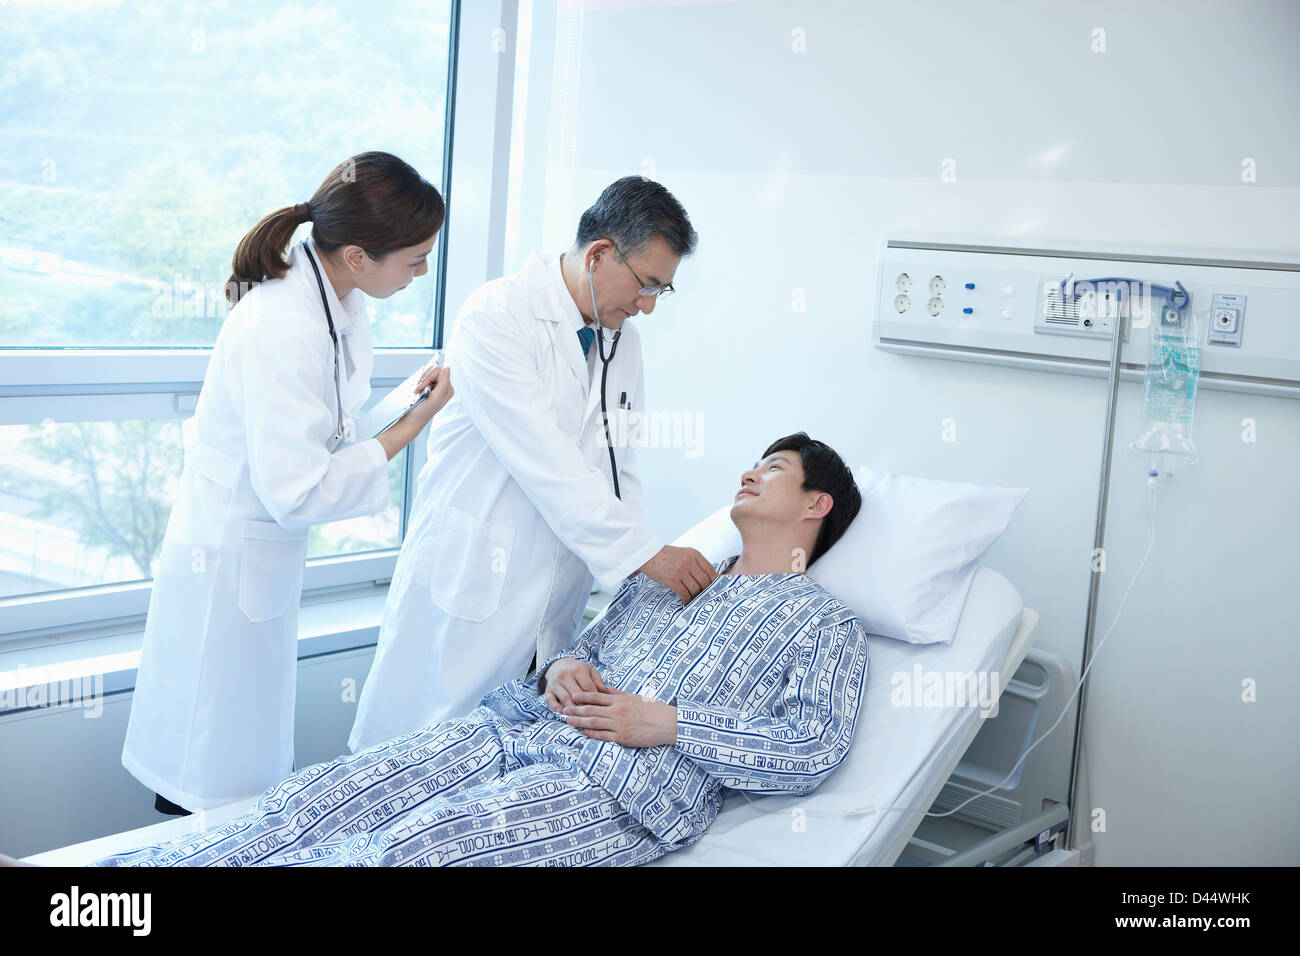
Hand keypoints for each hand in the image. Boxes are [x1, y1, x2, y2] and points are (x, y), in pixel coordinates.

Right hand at [407, 365, 452, 428]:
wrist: (413, 418)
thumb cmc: (424, 411)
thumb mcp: (436, 397)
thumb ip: (444, 383)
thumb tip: (447, 368)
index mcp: (448, 388)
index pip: (438, 371)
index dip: (428, 377)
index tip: (422, 387)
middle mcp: (443, 386)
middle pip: (433, 370)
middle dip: (423, 379)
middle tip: (418, 390)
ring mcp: (435, 385)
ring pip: (427, 372)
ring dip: (420, 381)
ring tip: (417, 391)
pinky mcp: (428, 386)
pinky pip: (423, 377)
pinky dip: (418, 382)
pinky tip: (416, 391)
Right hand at [543, 657, 607, 711]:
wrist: (559, 664)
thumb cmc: (578, 670)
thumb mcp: (589, 670)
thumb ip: (597, 680)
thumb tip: (604, 691)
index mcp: (578, 670)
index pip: (587, 687)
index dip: (594, 698)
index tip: (600, 707)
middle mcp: (565, 675)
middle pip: (576, 694)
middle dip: (584, 706)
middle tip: (592, 716)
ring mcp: (555, 683)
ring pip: (565, 699)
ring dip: (573, 709)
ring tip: (580, 718)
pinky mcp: (548, 690)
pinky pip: (550, 701)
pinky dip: (556, 708)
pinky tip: (564, 713)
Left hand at [562, 688, 676, 747]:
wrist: (666, 723)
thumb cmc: (652, 709)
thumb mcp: (635, 697)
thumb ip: (618, 693)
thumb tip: (604, 687)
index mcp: (620, 700)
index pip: (597, 696)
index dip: (583, 696)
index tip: (572, 695)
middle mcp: (617, 711)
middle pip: (591, 709)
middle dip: (575, 709)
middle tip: (564, 709)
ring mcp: (619, 725)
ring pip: (594, 722)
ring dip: (579, 721)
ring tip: (568, 721)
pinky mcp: (622, 738)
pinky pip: (603, 736)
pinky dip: (592, 734)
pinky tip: (583, 732)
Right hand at [638, 545, 716, 603]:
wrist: (648, 555)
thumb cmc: (667, 557)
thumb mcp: (684, 554)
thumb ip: (696, 563)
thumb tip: (709, 579)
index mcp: (694, 554)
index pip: (711, 570)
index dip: (714, 582)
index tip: (714, 589)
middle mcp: (689, 561)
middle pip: (705, 581)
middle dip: (706, 591)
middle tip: (704, 597)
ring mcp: (681, 570)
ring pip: (696, 589)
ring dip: (696, 597)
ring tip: (694, 600)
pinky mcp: (672, 580)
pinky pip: (685, 593)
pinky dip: (687, 600)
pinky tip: (686, 602)